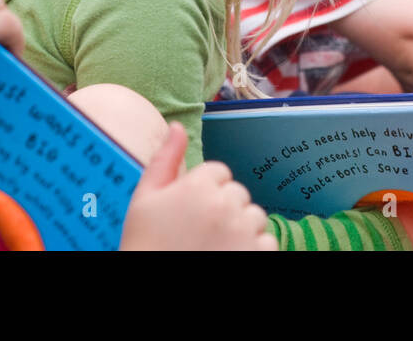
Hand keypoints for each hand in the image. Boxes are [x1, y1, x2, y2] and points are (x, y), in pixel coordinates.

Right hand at [120, 123, 276, 250]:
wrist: (152, 286)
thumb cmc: (146, 243)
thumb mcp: (145, 199)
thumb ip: (165, 159)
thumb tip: (177, 126)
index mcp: (198, 185)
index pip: (218, 173)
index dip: (204, 192)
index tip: (191, 211)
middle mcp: (225, 204)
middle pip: (237, 193)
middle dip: (224, 208)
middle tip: (201, 231)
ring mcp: (243, 231)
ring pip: (255, 216)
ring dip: (242, 228)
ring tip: (216, 245)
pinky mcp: (256, 253)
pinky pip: (268, 240)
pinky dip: (254, 248)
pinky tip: (230, 254)